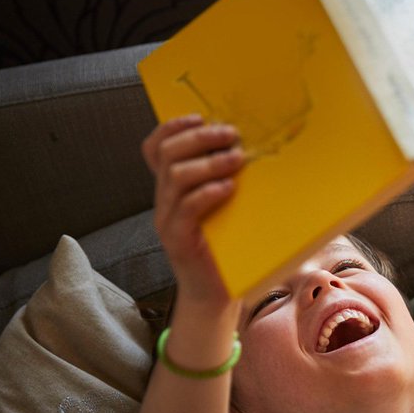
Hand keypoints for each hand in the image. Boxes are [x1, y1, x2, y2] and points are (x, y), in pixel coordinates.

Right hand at [142, 115, 244, 306]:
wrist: (216, 295)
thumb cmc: (228, 248)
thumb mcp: (227, 207)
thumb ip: (228, 180)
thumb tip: (257, 150)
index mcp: (173, 189)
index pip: (155, 148)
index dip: (172, 127)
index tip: (201, 117)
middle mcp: (165, 201)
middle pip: (166, 154)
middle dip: (199, 138)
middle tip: (231, 135)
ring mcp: (168, 221)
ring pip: (176, 178)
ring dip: (209, 162)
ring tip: (237, 160)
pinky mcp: (179, 241)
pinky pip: (186, 209)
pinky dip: (208, 193)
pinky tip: (229, 188)